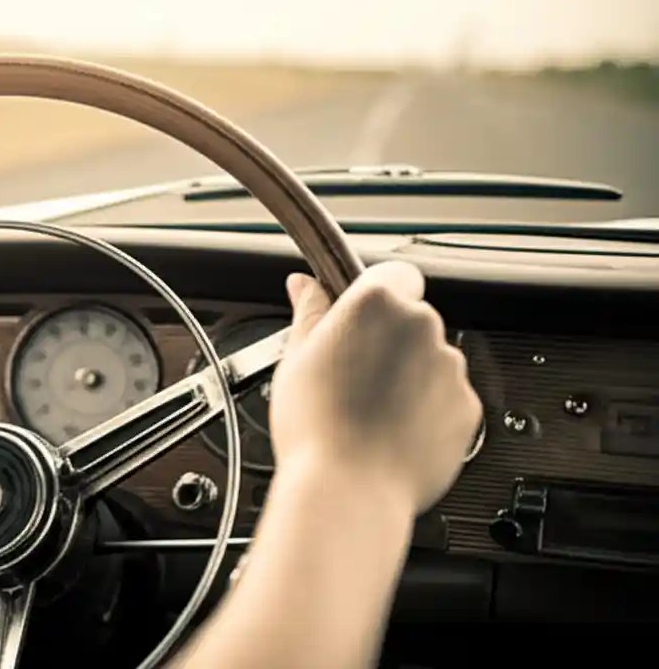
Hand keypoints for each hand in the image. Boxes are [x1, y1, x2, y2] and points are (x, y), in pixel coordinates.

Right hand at [269, 261, 481, 514]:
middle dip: (388, 341)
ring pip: (430, 360)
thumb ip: (310, 312)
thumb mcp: (296, 359)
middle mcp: (422, 327)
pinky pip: (446, 398)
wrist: (348, 490)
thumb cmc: (317, 427)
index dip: (375, 295)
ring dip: (408, 376)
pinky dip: (426, 410)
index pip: (393, 273)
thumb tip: (304, 285)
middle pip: (411, 320)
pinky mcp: (468, 408)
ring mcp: (450, 368)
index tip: (357, 317)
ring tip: (369, 411)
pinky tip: (391, 431)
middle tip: (351, 374)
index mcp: (378, 304)